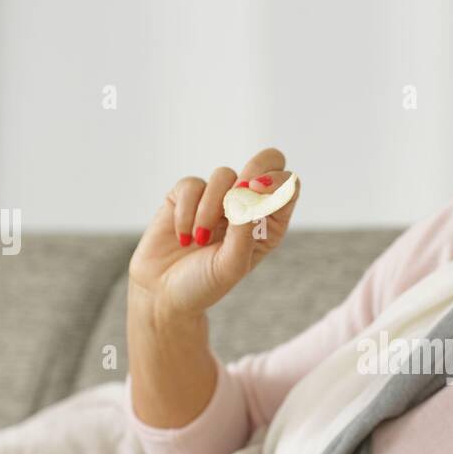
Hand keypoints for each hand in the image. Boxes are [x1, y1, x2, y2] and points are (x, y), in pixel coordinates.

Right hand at [128, 147, 300, 318]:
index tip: (256, 192)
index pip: (288, 186)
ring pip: (224, 175)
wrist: (164, 292)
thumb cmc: (204, 284)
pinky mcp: (187, 194)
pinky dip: (186, 212)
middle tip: (240, 189)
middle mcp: (247, 205)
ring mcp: (217, 197)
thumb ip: (243, 233)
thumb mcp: (231, 266)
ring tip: (200, 240)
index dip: (278, 181)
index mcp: (269, 223)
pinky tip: (183, 236)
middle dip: (255, 170)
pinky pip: (192, 185)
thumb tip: (246, 195)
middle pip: (267, 161)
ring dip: (210, 208)